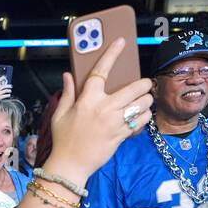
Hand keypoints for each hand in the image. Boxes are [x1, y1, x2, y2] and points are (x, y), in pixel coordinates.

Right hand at [35, 38, 153, 179]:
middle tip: (144, 85)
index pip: (101, 70)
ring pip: (143, 104)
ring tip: (143, 102)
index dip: (112, 54)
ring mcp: (115, 122)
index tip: (121, 42)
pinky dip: (144, 117)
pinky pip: (141, 121)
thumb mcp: (60, 115)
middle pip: (135, 87)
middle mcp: (104, 108)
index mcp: (87, 99)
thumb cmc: (64, 140)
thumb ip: (67, 93)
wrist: (71, 165)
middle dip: (144, 84)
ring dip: (147, 100)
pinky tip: (139, 117)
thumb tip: (68, 75)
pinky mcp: (122, 135)